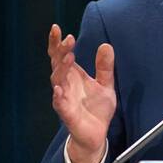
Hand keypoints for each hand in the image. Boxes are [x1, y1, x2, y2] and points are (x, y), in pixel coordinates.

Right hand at [47, 23, 115, 162]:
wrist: (97, 134)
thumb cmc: (96, 109)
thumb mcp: (105, 84)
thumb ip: (104, 67)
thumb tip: (106, 45)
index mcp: (72, 76)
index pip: (61, 55)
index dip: (57, 42)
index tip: (57, 28)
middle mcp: (65, 85)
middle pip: (58, 64)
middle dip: (60, 50)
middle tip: (68, 38)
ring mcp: (63, 99)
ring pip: (57, 80)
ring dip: (61, 68)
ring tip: (68, 56)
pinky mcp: (67, 114)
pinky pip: (59, 103)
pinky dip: (58, 96)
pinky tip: (58, 89)